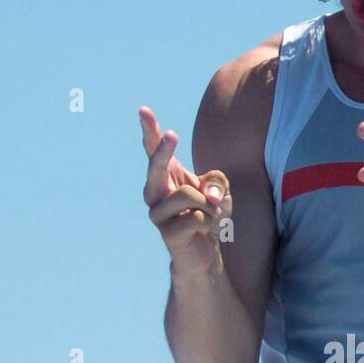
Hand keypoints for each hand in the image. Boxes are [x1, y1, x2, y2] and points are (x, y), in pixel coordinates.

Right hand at [139, 107, 230, 270]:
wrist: (205, 252)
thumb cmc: (208, 214)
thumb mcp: (220, 190)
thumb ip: (217, 181)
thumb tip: (209, 195)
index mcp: (166, 176)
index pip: (154, 150)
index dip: (150, 130)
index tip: (144, 110)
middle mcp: (155, 192)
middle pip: (156, 167)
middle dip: (164, 150)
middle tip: (172, 134)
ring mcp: (157, 213)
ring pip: (187, 194)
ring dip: (210, 205)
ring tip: (212, 216)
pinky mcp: (166, 233)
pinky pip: (196, 218)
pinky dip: (210, 222)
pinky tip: (205, 231)